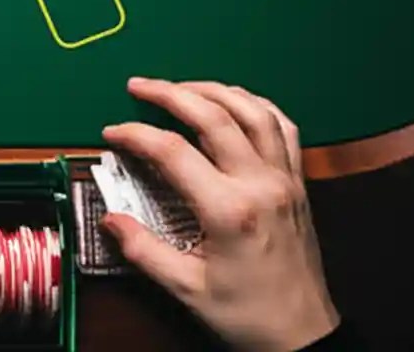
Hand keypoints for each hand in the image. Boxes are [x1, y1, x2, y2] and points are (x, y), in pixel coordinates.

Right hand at [102, 78, 339, 351]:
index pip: (173, 152)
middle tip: (138, 86)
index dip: (136, 135)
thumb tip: (110, 220)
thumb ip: (144, 250)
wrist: (303, 335)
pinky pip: (283, 128)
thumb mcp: (187, 289)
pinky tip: (235, 102)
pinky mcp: (298, 183)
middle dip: (170, 93)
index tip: (112, 133)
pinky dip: (257, 105)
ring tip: (183, 86)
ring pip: (253, 111)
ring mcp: (284, 179)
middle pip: (213, 116)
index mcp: (229, 210)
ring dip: (215, 90)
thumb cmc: (248, 315)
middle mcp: (260, 184)